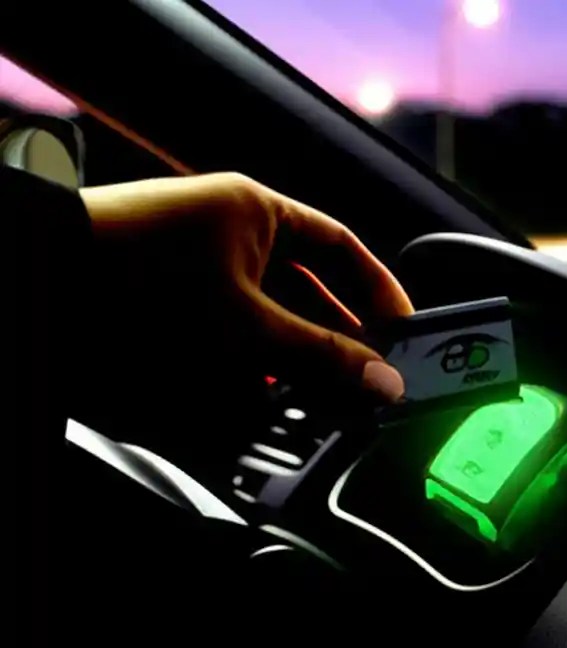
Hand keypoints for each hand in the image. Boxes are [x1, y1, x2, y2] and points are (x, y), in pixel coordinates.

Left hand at [79, 172, 410, 400]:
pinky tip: (263, 394)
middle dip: (338, 334)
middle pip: (308, 286)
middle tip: (368, 375)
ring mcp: (197, 263)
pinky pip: (230, 328)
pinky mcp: (168, 297)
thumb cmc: (139, 273)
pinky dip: (252, 359)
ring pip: (269, 312)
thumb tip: (379, 378)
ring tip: (324, 394)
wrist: (41, 277)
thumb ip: (319, 355)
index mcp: (259, 210)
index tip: (402, 328)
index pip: (342, 245)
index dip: (377, 288)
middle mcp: (231, 230)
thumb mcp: (248, 322)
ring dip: (296, 354)